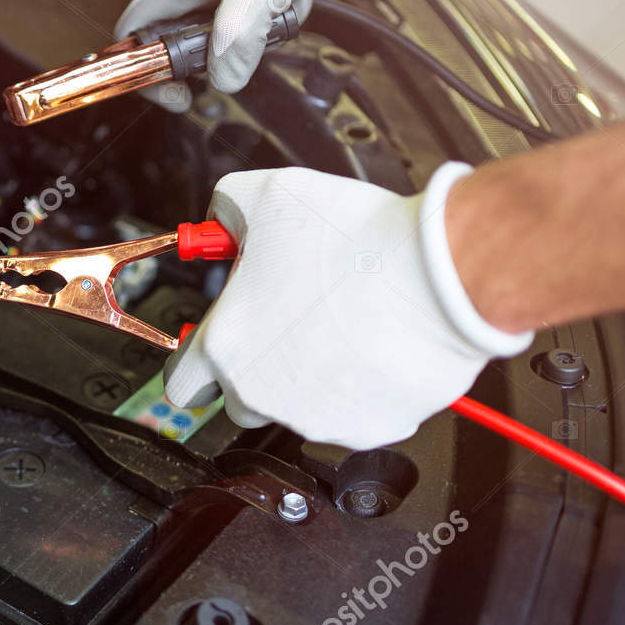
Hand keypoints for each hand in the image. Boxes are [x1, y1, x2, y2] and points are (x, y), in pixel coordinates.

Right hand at [118, 0, 408, 110]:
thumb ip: (238, 42)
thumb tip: (224, 81)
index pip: (134, 33)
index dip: (147, 70)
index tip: (178, 94)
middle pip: (177, 34)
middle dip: (216, 52)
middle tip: (247, 53)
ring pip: (215, 23)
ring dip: (250, 31)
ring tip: (281, 11)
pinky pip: (241, 5)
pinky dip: (266, 12)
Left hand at [163, 163, 532, 448]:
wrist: (444, 274)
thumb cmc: (359, 240)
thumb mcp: (268, 195)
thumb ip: (226, 210)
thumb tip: (219, 219)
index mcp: (225, 347)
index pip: (180, 384)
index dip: (196, 360)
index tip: (214, 346)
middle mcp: (262, 394)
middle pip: (239, 400)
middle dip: (256, 369)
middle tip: (289, 327)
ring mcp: (316, 418)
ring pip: (298, 409)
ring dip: (310, 379)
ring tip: (342, 326)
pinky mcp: (368, 429)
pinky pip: (353, 415)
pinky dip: (362, 388)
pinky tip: (375, 345)